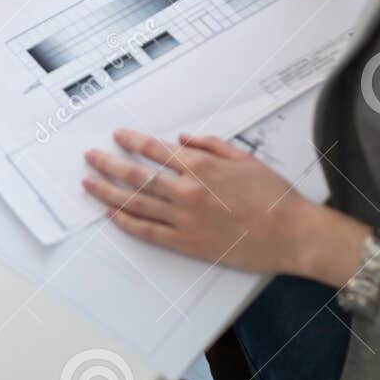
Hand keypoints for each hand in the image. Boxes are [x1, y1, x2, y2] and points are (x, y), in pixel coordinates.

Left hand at [83, 129, 369, 281]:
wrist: (291, 233)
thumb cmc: (273, 196)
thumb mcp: (244, 158)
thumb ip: (210, 146)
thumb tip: (183, 140)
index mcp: (200, 167)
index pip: (155, 150)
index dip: (132, 141)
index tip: (118, 137)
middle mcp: (186, 192)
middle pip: (136, 175)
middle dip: (108, 164)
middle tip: (91, 157)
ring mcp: (184, 219)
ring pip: (135, 203)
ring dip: (108, 192)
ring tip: (89, 184)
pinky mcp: (187, 243)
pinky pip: (148, 232)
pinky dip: (127, 222)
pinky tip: (112, 214)